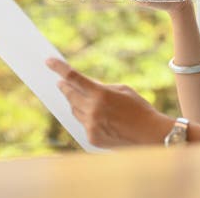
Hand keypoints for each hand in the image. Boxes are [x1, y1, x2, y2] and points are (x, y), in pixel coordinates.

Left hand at [45, 58, 174, 147]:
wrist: (150, 134)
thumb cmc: (139, 108)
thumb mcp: (122, 90)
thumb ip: (101, 87)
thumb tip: (83, 85)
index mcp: (100, 94)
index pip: (74, 77)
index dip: (59, 68)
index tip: (48, 61)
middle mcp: (92, 110)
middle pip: (70, 95)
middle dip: (64, 87)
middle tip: (60, 82)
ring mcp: (90, 126)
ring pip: (74, 110)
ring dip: (75, 103)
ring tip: (81, 99)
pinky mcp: (91, 138)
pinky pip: (82, 124)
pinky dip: (86, 118)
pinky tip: (96, 116)